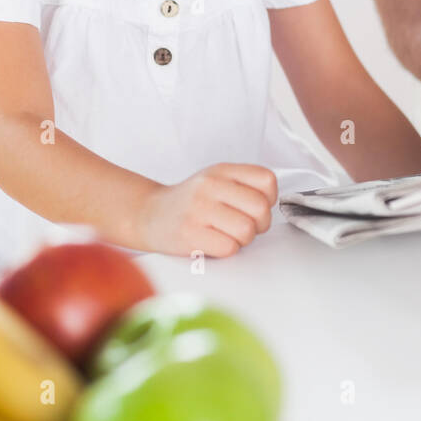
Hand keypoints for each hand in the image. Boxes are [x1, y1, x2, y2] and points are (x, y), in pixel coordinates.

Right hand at [138, 163, 277, 256]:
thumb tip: (271, 203)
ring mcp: (199, 209)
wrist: (149, 214)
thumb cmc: (190, 201)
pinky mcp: (190, 234)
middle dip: (259, 224)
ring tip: (227, 235)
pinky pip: (228, 247)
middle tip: (245, 227)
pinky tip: (214, 242)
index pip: (267, 180)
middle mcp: (210, 186)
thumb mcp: (216, 179)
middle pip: (260, 208)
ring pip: (246, 230)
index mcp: (222, 170)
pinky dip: (227, 250)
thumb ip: (244, 184)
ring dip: (243, 239)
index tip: (256, 207)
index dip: (269, 199)